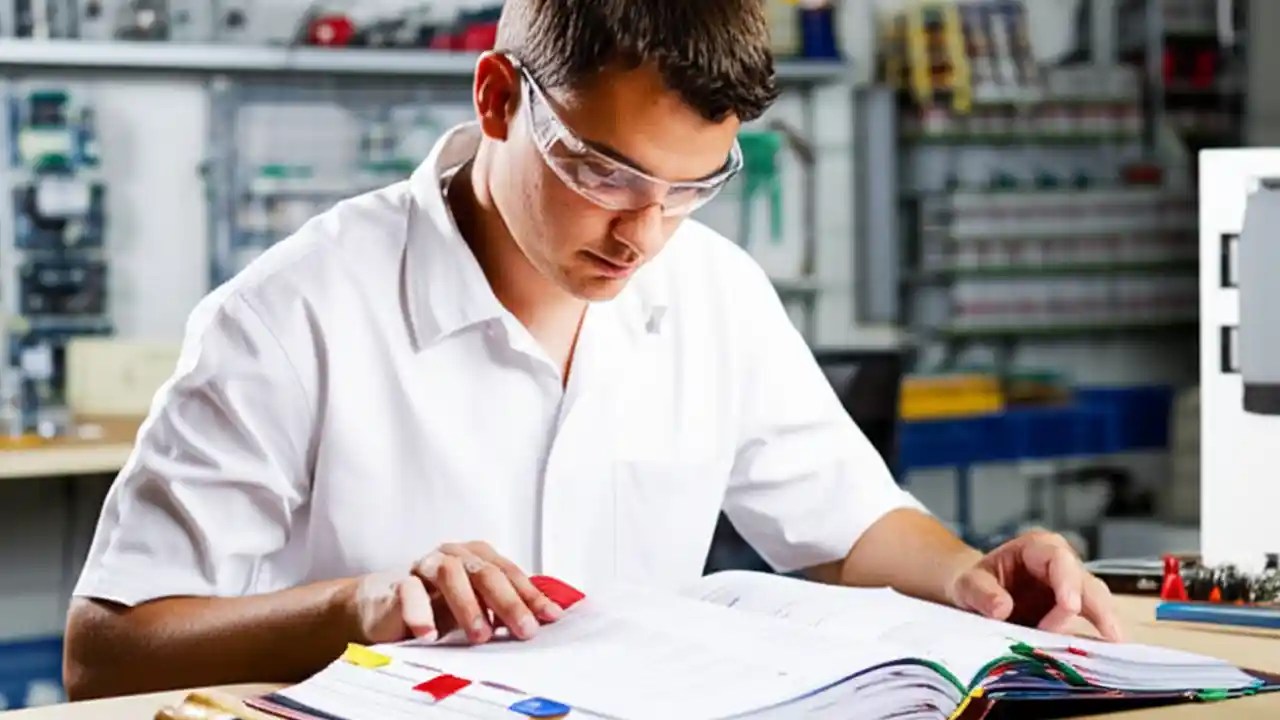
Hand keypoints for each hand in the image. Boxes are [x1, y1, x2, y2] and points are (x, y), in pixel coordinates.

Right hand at [348, 541, 564, 645]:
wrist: (384, 606)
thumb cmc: (437, 604)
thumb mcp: (475, 607)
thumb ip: (501, 610)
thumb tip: (540, 623)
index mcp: (478, 556)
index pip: (510, 573)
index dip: (531, 594)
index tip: (550, 617)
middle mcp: (455, 555)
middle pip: (486, 572)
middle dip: (509, 602)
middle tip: (524, 629)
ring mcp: (426, 565)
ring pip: (450, 574)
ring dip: (469, 606)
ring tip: (481, 635)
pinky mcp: (398, 583)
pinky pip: (410, 592)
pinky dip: (421, 613)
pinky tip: (430, 634)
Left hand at [946, 530, 1123, 640]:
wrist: (975, 595)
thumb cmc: (973, 583)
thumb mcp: (968, 584)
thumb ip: (981, 592)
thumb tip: (1002, 609)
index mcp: (1036, 548)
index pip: (1059, 559)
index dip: (1067, 582)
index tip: (1069, 607)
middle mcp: (1060, 566)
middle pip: (1087, 583)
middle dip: (1096, 609)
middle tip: (1106, 637)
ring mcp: (1071, 590)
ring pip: (1097, 605)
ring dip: (1105, 627)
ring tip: (1114, 652)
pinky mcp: (1073, 614)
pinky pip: (1092, 625)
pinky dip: (1099, 641)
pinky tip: (1108, 661)